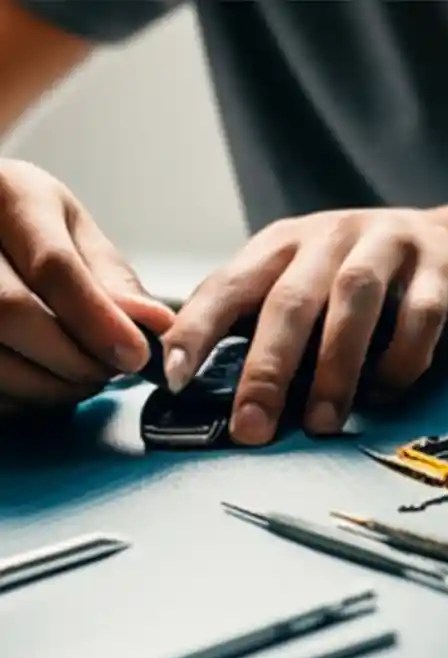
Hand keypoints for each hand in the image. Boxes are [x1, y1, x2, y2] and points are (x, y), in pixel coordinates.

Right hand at [0, 159, 173, 417]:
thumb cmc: (19, 220)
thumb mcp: (69, 229)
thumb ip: (111, 280)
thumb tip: (156, 327)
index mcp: (6, 194)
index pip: (52, 266)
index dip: (97, 320)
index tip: (135, 356)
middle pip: (11, 312)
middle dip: (72, 358)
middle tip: (107, 374)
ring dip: (41, 385)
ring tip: (76, 382)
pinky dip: (10, 396)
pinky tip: (33, 387)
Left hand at [164, 208, 447, 444]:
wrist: (447, 245)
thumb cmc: (358, 277)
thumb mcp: (301, 284)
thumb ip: (258, 323)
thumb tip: (197, 387)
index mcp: (283, 244)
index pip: (229, 284)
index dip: (197, 330)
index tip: (174, 379)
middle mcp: (331, 236)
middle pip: (291, 300)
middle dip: (268, 368)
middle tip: (252, 427)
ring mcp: (389, 246)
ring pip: (355, 301)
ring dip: (334, 368)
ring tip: (321, 422)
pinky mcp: (439, 269)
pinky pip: (420, 317)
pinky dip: (400, 360)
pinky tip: (385, 392)